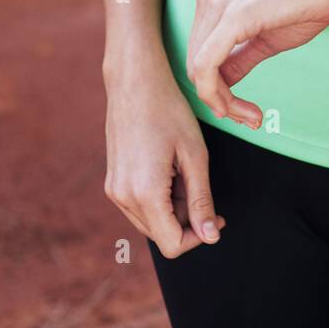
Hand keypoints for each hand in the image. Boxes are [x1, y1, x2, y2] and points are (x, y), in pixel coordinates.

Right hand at [104, 50, 226, 258]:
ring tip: (184, 173)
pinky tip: (169, 170)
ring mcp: (114, 190)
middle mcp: (123, 198)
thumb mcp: (194, 156)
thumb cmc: (169, 112)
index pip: (173, 244)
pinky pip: (139, 206)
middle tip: (203, 188)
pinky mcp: (112, 182)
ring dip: (173, 210)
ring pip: (151, 222)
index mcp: (144, 193)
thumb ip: (201, 200)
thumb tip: (210, 237)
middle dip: (187, 221)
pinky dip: (158, 199)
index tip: (216, 218)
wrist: (136, 83)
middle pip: (161, 235)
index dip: (198, 237)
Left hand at [186, 0, 328, 124]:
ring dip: (223, 103)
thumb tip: (220, 83)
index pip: (200, 55)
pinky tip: (247, 110)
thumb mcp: (267, 38)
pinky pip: (207, 67)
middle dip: (220, 100)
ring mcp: (219, 4)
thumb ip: (239, 58)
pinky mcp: (234, 15)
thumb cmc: (310, 2)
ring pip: (199, 71)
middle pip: (196, 66)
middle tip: (252, 119)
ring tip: (253, 116)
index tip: (246, 112)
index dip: (217, 91)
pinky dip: (220, 96)